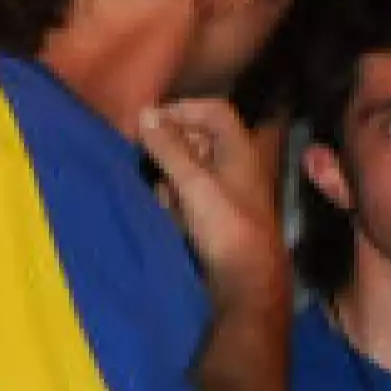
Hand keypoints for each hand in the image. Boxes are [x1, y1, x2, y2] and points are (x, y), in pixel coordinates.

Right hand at [138, 98, 285, 308]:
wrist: (245, 280)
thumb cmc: (225, 226)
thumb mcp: (193, 182)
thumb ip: (168, 147)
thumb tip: (145, 113)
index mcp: (240, 150)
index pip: (213, 110)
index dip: (182, 110)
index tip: (150, 123)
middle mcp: (235, 165)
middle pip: (199, 137)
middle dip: (171, 146)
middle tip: (148, 158)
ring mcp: (226, 190)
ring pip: (190, 167)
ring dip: (170, 176)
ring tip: (162, 194)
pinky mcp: (216, 214)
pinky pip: (189, 193)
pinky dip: (175, 197)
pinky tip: (169, 213)